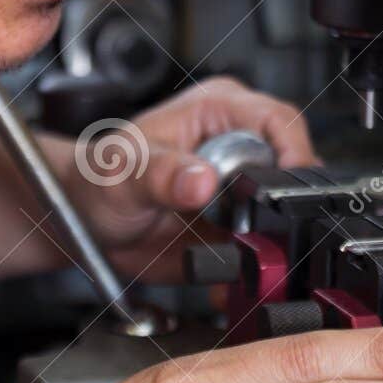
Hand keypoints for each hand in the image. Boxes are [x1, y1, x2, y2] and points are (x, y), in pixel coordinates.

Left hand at [59, 77, 315, 274]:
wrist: (86, 222)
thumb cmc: (98, 180)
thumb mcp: (121, 175)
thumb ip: (159, 176)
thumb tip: (201, 179)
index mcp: (219, 109)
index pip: (279, 121)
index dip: (293, 155)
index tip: (287, 193)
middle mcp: (240, 143)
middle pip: (295, 168)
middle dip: (285, 207)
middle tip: (254, 234)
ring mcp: (244, 186)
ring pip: (290, 212)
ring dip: (273, 242)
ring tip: (233, 253)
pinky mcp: (242, 224)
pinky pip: (268, 249)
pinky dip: (255, 268)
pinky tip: (228, 273)